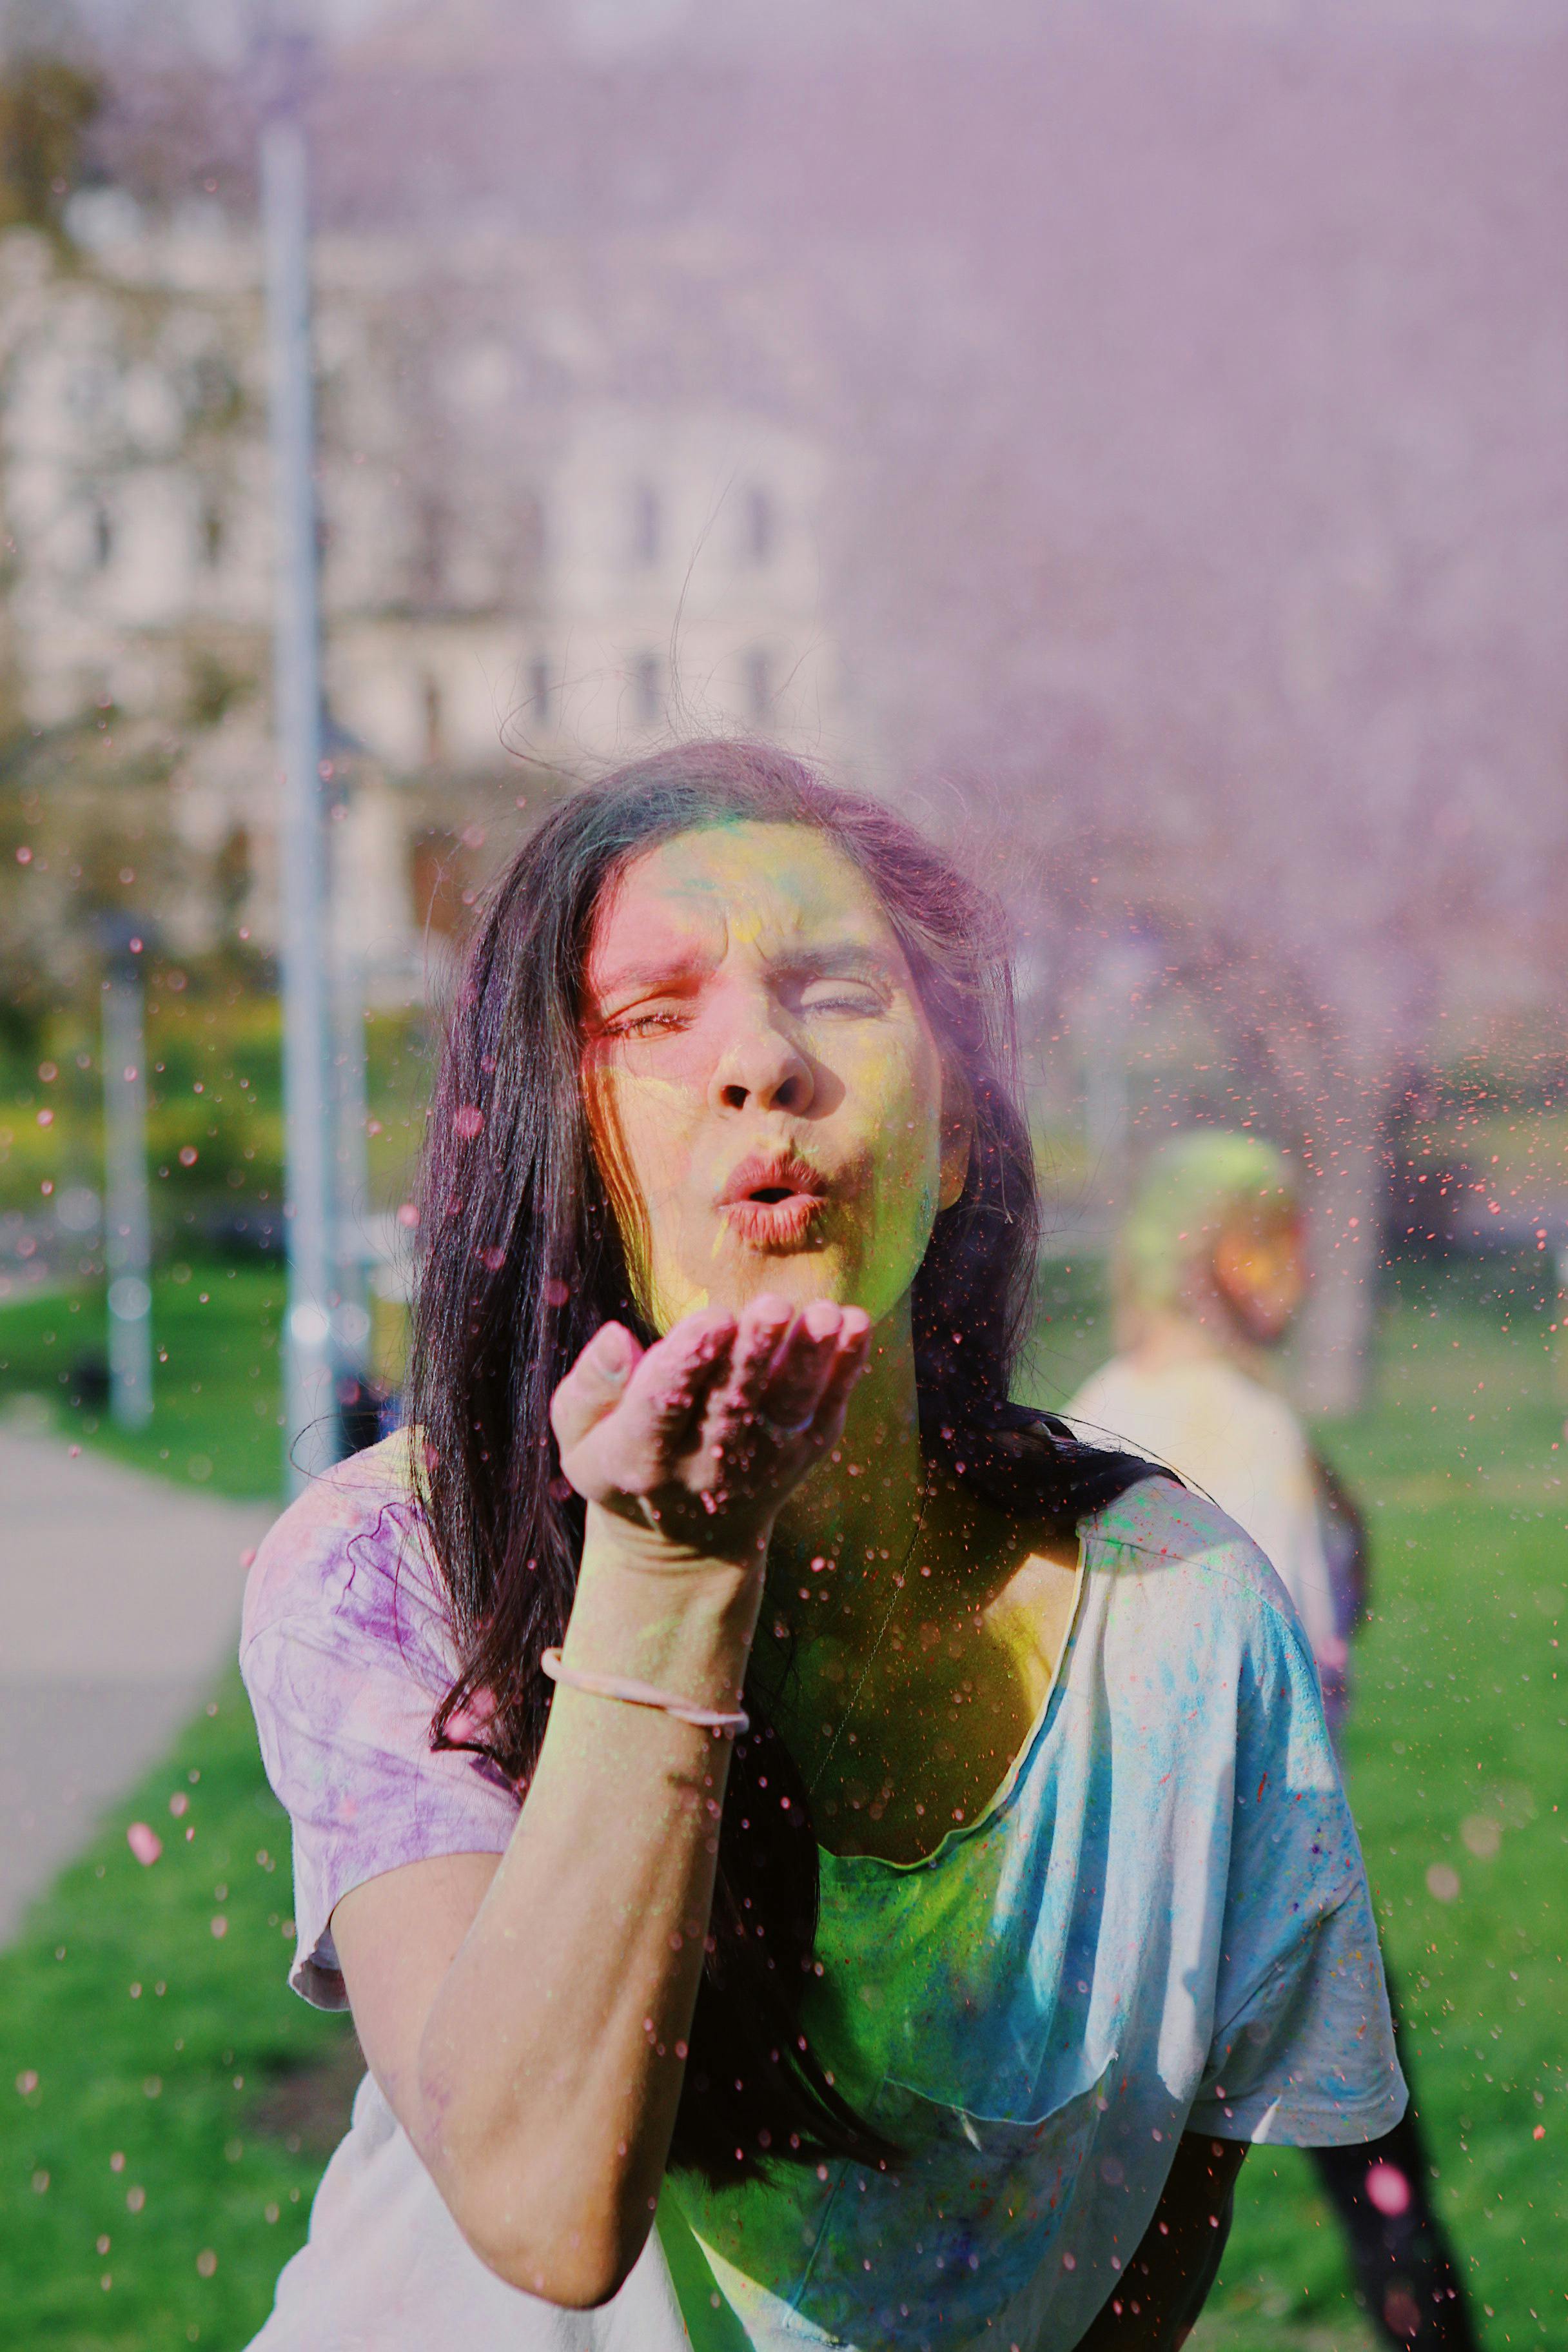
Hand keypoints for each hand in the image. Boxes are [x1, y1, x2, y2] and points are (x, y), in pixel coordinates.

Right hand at [550, 1295, 870, 1563]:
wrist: (687, 1543)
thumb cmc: (623, 1461)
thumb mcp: (579, 1437)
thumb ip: (587, 1386)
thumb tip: (616, 1337)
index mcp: (640, 1457)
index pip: (661, 1407)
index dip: (687, 1363)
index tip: (710, 1319)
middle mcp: (706, 1465)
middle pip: (733, 1404)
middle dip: (755, 1353)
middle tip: (773, 1306)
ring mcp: (763, 1462)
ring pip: (788, 1407)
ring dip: (809, 1359)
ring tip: (826, 1315)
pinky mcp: (803, 1454)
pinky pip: (826, 1408)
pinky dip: (844, 1369)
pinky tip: (857, 1324)